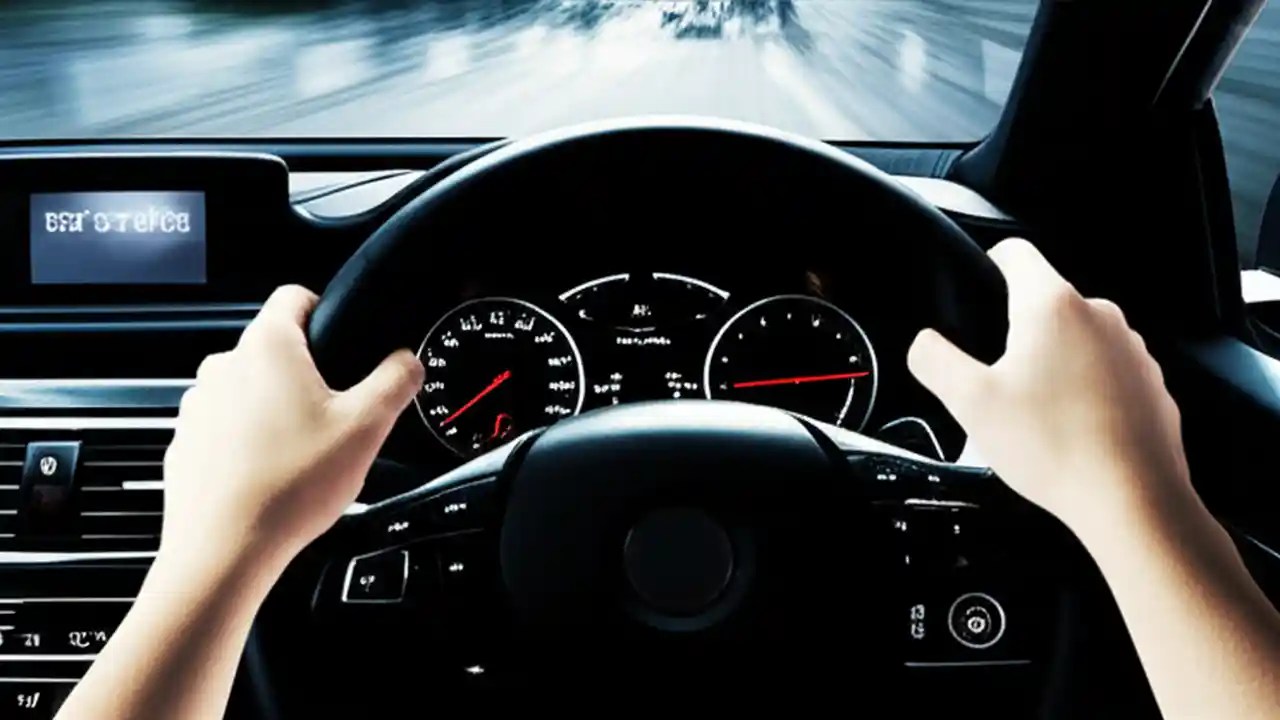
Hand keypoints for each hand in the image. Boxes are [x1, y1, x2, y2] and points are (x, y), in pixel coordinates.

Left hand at [162, 286, 423, 572]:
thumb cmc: (288, 487)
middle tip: (335, 417)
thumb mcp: (367, 427)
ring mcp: (198, 406)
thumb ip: (395, 381)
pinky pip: (225, 430)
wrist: (225, 549)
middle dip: (306, 376)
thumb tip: (408, 361)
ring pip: (248, 392)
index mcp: (268, 347)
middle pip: (274, 350)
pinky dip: (247, 445)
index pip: (295, 296)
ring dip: (274, 411)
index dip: (326, 311)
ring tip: (303, 454)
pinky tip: (273, 476)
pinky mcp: (186, 444)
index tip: (342, 340)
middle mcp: (223, 367)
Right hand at [907, 239, 1191, 533]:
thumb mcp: (969, 403)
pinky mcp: (1151, 382)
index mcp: (1052, 307)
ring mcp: (1132, 349)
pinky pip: (1108, 373)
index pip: (1016, 253)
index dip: (990, 264)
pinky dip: (1087, 392)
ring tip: (1040, 415)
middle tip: (1002, 384)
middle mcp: (1100, 316)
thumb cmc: (1056, 448)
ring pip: (1078, 340)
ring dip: (1056, 364)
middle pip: (1046, 302)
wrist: (1131, 499)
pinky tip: (1074, 430)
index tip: (981, 288)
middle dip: (1019, 333)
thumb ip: (934, 360)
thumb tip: (925, 344)